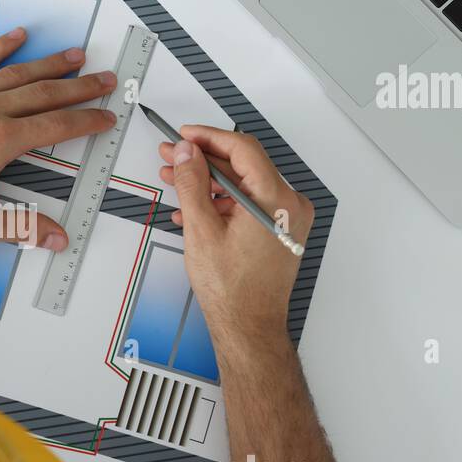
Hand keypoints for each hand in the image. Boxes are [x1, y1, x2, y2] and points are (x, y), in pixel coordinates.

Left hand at [0, 27, 116, 249]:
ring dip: (49, 64)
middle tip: (104, 80)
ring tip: (75, 57)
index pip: (55, 126)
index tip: (104, 117)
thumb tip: (55, 238)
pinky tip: (17, 38)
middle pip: (43, 93)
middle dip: (78, 87)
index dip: (86, 121)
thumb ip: (22, 228)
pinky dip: (0, 49)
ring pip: (15, 74)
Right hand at [158, 126, 313, 350]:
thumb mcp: (201, 229)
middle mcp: (289, 206)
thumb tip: (186, 153)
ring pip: (243, 185)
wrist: (247, 325)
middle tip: (173, 155)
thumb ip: (192, 183)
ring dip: (209, 181)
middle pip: (243, 165)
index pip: (243, 149)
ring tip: (176, 180)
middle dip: (204, 159)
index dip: (209, 137)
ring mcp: (286, 219)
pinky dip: (222, 201)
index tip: (185, 135)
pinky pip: (249, 203)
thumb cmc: (232, 289)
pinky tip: (193, 207)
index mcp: (275, 200)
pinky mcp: (278, 230)